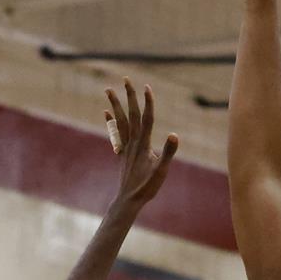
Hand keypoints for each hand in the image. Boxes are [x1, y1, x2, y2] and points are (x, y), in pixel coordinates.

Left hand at [107, 79, 180, 208]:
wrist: (128, 200)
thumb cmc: (147, 187)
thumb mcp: (161, 171)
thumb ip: (167, 152)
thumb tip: (174, 134)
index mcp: (143, 144)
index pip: (147, 119)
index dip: (147, 103)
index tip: (147, 87)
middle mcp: (133, 142)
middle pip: (131, 115)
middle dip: (129, 96)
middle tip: (126, 79)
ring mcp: (126, 147)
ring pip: (120, 121)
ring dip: (115, 104)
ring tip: (108, 89)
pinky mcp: (122, 153)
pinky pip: (115, 133)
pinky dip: (111, 121)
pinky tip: (106, 113)